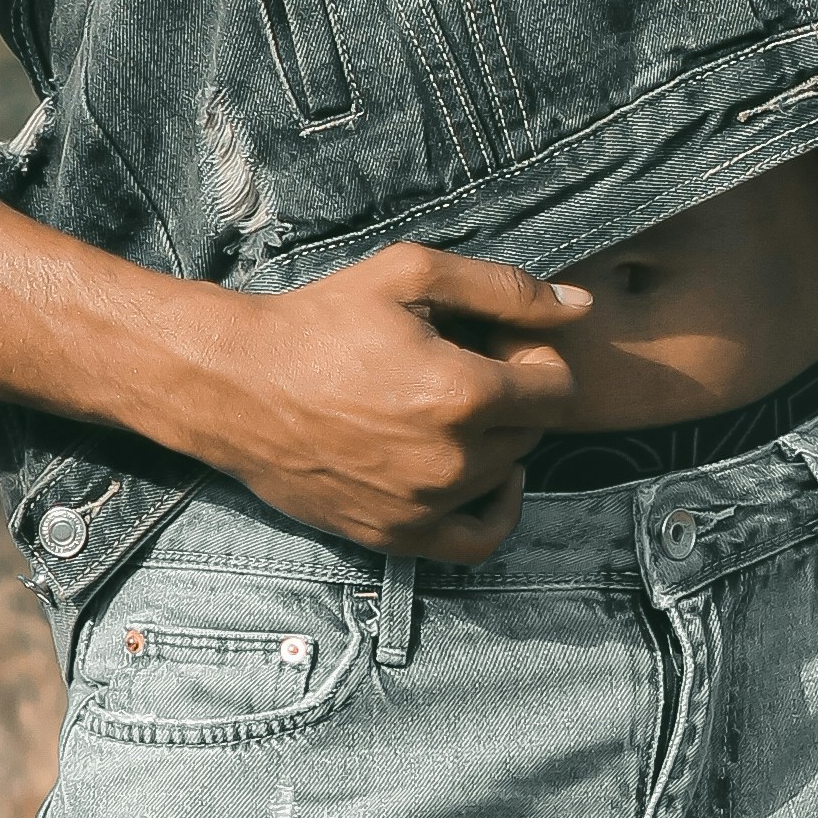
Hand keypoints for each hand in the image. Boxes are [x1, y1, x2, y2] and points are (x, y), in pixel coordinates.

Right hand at [186, 242, 586, 557]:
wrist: (237, 384)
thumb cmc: (320, 321)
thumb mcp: (411, 275)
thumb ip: (504, 290)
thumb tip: (580, 308)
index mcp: (462, 393)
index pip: (557, 389)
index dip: (536, 358)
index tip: (497, 342)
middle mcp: (451, 459)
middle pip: (531, 431)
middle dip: (514, 396)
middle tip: (465, 367)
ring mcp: (424, 505)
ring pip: (503, 475)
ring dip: (494, 442)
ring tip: (448, 408)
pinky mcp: (395, 534)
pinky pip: (478, 541)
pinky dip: (495, 511)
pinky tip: (487, 477)